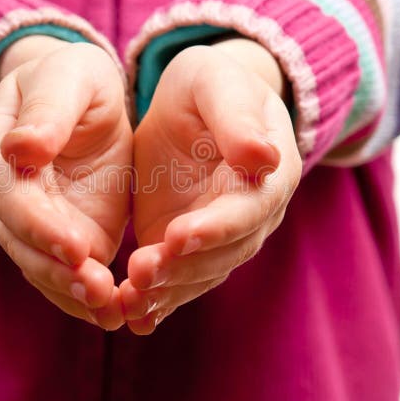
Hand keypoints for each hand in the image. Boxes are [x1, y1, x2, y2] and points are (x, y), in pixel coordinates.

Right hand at [0, 36, 131, 329]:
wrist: (82, 101)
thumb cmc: (73, 80)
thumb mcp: (68, 79)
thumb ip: (48, 109)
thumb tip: (20, 147)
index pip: (10, 196)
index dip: (39, 225)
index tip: (78, 248)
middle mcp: (7, 196)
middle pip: (21, 243)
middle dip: (58, 272)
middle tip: (100, 293)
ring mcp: (33, 222)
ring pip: (42, 267)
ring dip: (74, 294)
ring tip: (112, 311)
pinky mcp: (64, 237)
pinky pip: (68, 275)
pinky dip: (88, 298)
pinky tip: (117, 312)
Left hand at [121, 38, 301, 334]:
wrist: (198, 106)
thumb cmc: (209, 85)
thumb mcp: (217, 84)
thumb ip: (237, 117)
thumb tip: (264, 159)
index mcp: (270, 171)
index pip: (248, 208)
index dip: (216, 227)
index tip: (176, 237)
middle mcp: (255, 213)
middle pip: (226, 252)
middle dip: (183, 267)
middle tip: (139, 273)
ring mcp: (225, 236)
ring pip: (203, 274)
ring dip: (168, 291)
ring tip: (129, 301)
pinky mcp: (192, 248)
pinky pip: (182, 281)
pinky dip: (159, 301)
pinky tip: (132, 316)